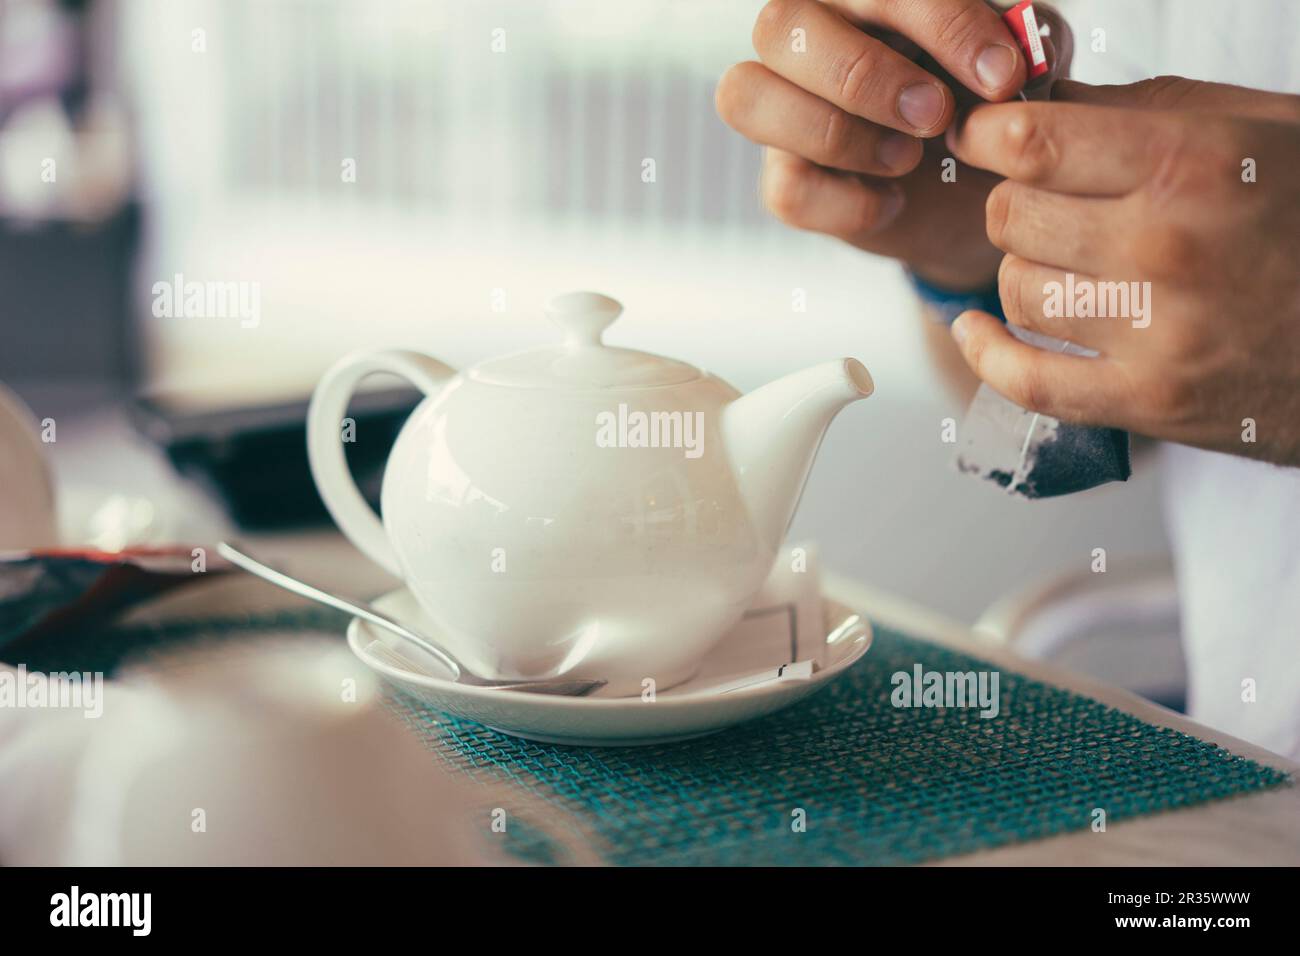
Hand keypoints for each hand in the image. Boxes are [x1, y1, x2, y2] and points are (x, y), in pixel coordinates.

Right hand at [716, 1, 1070, 289]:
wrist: (975, 194)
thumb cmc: (987, 104)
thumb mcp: (1023, 64)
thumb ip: (1029, 40)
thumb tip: (1019, 38)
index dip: (942, 23)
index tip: (1003, 74)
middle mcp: (804, 36)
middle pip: (780, 26)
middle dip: (864, 75)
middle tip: (937, 116)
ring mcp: (780, 108)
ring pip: (748, 97)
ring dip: (837, 133)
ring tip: (909, 159)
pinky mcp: (782, 178)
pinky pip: (784, 187)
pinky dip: (846, 204)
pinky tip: (894, 203)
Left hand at [947, 78, 1299, 464]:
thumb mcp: (1257, 129)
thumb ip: (1143, 111)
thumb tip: (1041, 98)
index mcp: (1194, 163)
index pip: (1030, 142)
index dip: (988, 134)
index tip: (982, 135)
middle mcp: (1165, 247)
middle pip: (1011, 215)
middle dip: (1016, 200)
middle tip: (1044, 201)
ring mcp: (1156, 332)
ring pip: (1015, 288)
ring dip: (1025, 269)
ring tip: (1065, 261)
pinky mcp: (1149, 401)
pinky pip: (1026, 380)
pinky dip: (988, 353)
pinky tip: (977, 330)